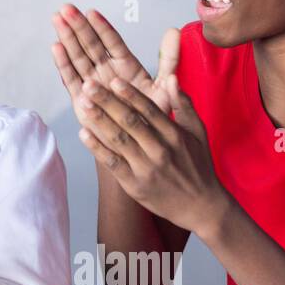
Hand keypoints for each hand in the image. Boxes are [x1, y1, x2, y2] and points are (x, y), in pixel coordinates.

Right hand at [52, 4, 180, 115]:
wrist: (142, 144)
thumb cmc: (154, 117)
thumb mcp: (165, 85)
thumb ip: (169, 59)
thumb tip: (174, 31)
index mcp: (126, 66)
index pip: (112, 42)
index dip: (102, 27)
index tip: (91, 12)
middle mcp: (107, 72)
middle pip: (91, 45)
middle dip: (78, 27)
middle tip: (66, 9)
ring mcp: (93, 84)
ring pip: (78, 57)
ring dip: (67, 38)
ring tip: (57, 20)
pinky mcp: (82, 100)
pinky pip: (71, 79)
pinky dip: (63, 64)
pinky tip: (56, 47)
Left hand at [76, 75, 231, 236]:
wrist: (201, 207)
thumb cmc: (198, 165)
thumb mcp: (197, 132)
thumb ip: (183, 104)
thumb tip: (171, 77)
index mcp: (174, 134)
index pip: (149, 109)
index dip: (130, 94)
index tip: (113, 80)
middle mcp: (160, 149)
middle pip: (130, 121)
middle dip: (107, 102)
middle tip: (89, 85)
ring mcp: (146, 168)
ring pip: (119, 140)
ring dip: (99, 120)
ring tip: (82, 104)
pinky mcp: (134, 184)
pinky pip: (113, 163)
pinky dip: (97, 149)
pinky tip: (83, 134)